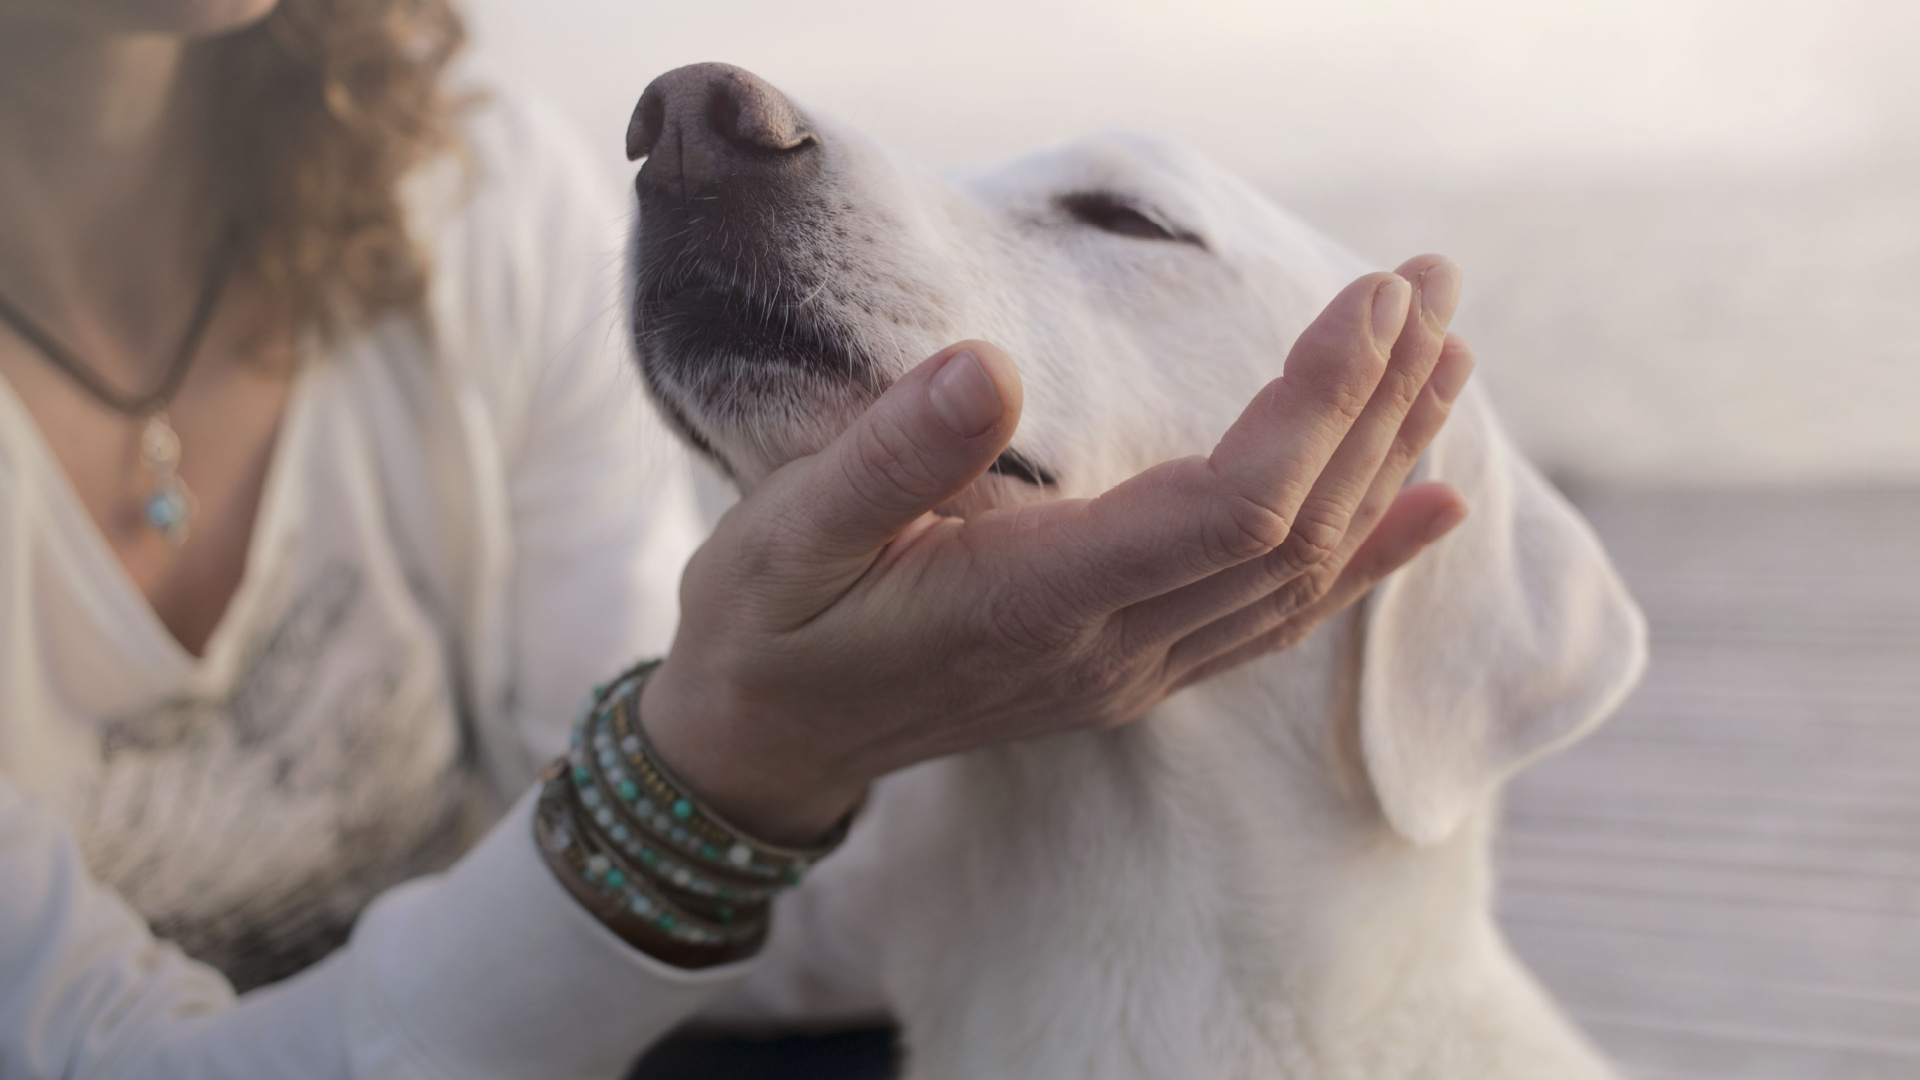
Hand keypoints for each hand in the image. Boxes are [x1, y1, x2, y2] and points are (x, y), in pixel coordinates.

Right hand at [641, 256, 1474, 843]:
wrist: (769, 743)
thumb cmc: (769, 627)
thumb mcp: (788, 531)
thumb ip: (889, 458)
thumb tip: (987, 365)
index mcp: (1037, 603)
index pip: (1231, 511)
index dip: (1317, 408)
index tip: (1369, 302)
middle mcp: (1113, 650)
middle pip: (1297, 533)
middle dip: (1379, 404)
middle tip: (1435, 286)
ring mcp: (1135, 671)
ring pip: (1305, 573)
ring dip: (1386, 461)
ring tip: (1450, 358)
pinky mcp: (1137, 671)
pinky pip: (1280, 619)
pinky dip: (1368, 557)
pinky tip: (1428, 501)